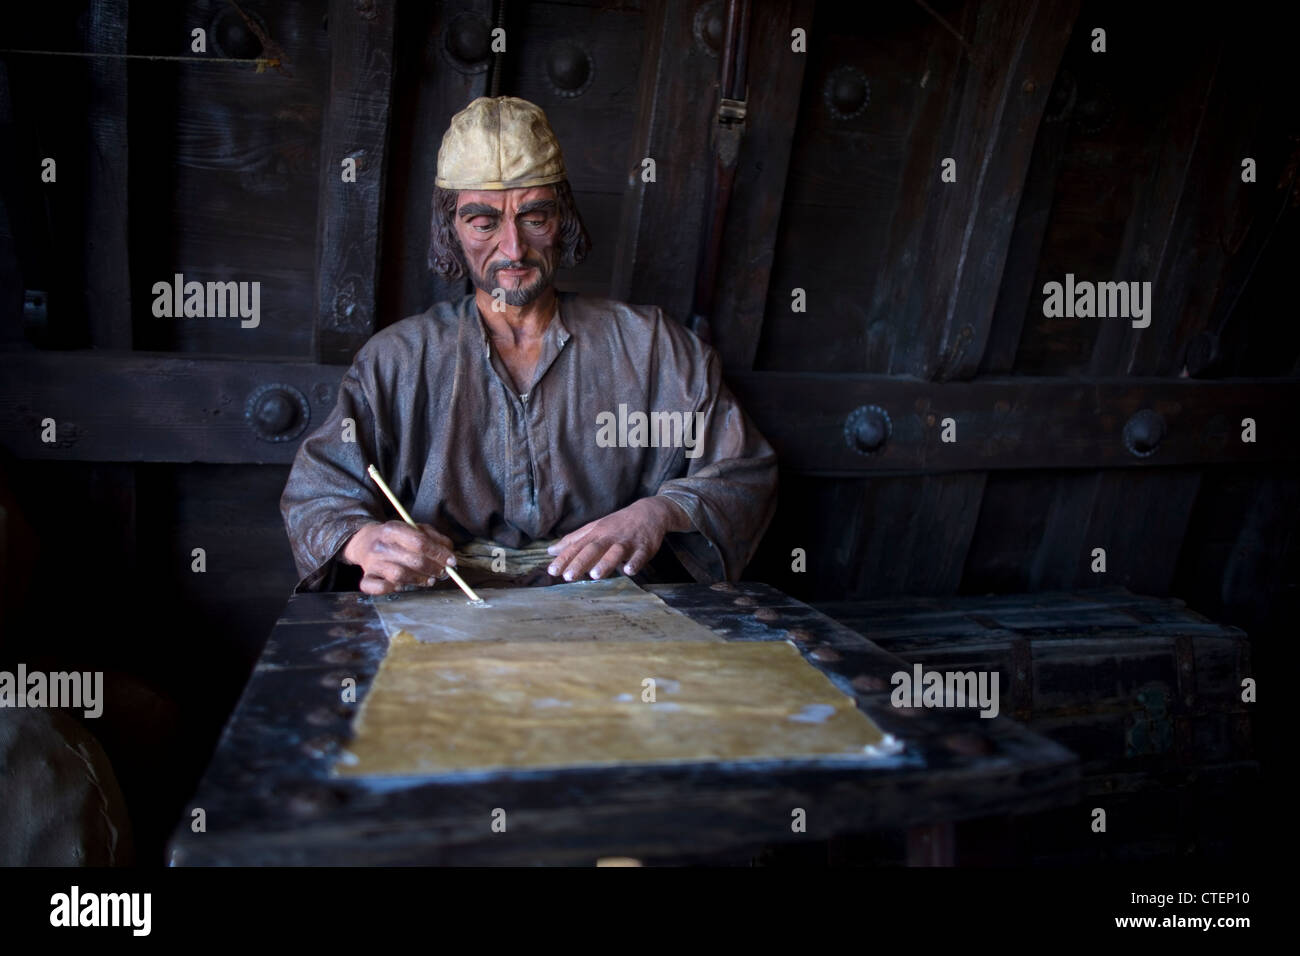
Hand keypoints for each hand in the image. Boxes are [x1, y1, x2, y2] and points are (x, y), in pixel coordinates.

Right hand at [342, 521, 456, 595]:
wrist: (364, 542)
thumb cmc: (396, 537)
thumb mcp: (415, 528)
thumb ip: (434, 537)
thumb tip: (450, 551)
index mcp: (392, 529)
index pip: (420, 542)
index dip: (439, 553)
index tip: (452, 561)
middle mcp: (380, 545)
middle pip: (413, 560)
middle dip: (433, 568)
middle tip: (443, 572)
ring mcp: (372, 563)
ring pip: (399, 575)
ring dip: (419, 580)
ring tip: (430, 580)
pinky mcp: (366, 577)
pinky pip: (376, 588)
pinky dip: (391, 589)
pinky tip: (402, 586)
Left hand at [546, 497, 689, 580]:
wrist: (649, 512)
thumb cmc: (617, 524)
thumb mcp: (594, 528)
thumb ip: (573, 540)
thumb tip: (550, 551)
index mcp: (596, 533)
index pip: (577, 547)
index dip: (564, 559)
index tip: (552, 571)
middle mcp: (609, 537)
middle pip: (593, 549)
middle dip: (580, 562)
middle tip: (568, 577)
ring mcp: (627, 542)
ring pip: (615, 552)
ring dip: (605, 563)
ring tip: (594, 575)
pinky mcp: (644, 547)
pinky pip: (640, 556)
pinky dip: (635, 563)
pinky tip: (629, 571)